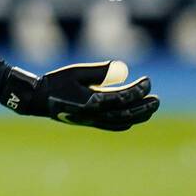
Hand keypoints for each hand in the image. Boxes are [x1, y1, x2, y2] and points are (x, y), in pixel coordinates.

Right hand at [0, 60, 158, 130]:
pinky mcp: (89, 122)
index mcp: (91, 102)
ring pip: (121, 122)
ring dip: (138, 116)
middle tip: (157, 100)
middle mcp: (93, 116)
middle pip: (126, 114)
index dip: (138, 90)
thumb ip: (99, 71)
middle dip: (144, 107)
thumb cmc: (56, 82)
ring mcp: (91, 121)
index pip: (122, 98)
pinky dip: (125, 123)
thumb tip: (121, 68)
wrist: (37, 99)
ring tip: (151, 107)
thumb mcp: (77, 72)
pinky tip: (132, 118)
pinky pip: (112, 126)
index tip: (147, 81)